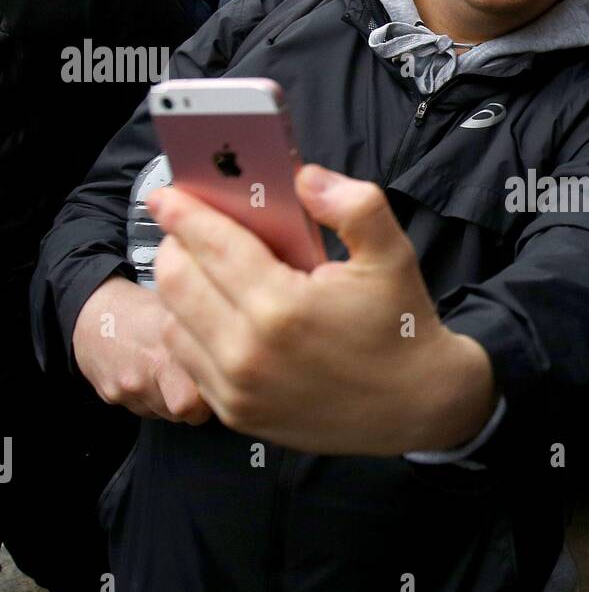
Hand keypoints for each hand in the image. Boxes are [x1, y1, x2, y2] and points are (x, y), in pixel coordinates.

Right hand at [72, 275, 212, 423]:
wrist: (93, 313)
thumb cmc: (144, 311)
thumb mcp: (178, 314)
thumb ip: (205, 338)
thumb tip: (236, 357)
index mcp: (166, 350)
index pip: (195, 402)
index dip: (212, 395)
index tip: (218, 382)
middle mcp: (145, 373)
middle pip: (183, 412)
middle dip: (196, 406)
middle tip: (199, 385)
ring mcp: (126, 387)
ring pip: (164, 415)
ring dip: (174, 403)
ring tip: (173, 376)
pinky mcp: (111, 396)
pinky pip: (142, 411)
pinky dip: (152, 401)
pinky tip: (153, 378)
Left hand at [147, 165, 496, 454]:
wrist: (418, 406)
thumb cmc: (401, 327)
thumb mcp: (392, 255)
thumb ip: (354, 205)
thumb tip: (304, 178)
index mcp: (284, 307)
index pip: (212, 246)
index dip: (184, 214)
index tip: (166, 195)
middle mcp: (250, 352)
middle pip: (177, 282)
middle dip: (175, 246)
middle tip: (187, 229)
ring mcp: (239, 389)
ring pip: (173, 323)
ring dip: (180, 290)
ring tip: (202, 269)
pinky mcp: (238, 413)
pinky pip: (188, 362)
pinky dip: (191, 331)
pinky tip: (215, 313)